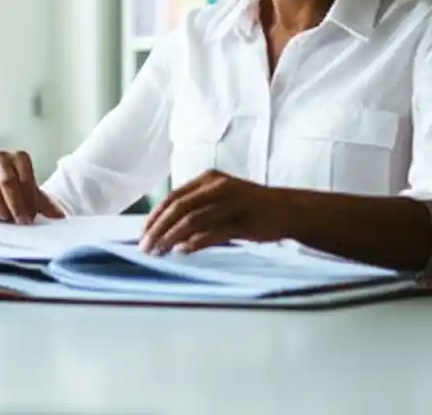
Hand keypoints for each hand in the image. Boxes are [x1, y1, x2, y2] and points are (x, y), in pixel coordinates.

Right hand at [0, 150, 65, 223]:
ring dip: (1, 208)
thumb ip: (47, 205)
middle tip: (21, 221)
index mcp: (19, 157)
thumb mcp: (36, 196)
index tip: (32, 215)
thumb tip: (59, 218)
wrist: (5, 190)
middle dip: (15, 204)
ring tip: (9, 220)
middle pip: (7, 180)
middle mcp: (0, 157)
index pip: (25, 176)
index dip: (29, 198)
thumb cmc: (22, 192)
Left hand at [140, 170, 293, 254]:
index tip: (143, 234)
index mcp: (209, 179)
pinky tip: (182, 252)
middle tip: (146, 247)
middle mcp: (218, 188)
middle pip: (178, 208)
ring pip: (192, 221)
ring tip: (159, 253)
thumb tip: (166, 228)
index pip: (173, 197)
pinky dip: (195, 243)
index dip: (155, 216)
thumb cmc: (250, 205)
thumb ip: (197, 206)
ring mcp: (231, 204)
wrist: (288, 208)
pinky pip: (213, 233)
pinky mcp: (243, 222)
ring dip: (171, 238)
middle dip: (158, 229)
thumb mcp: (222, 196)